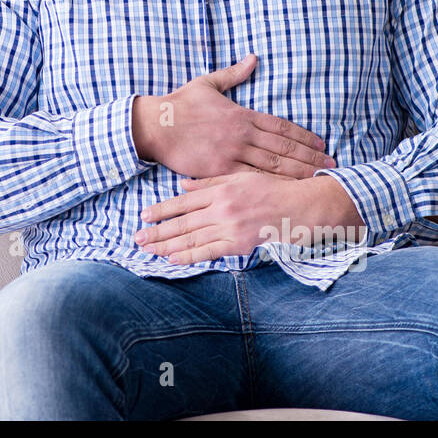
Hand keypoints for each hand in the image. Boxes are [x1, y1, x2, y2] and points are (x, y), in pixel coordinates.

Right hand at [132, 54, 335, 179]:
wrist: (156, 125)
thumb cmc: (179, 104)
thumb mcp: (208, 82)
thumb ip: (234, 74)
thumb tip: (253, 58)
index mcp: (242, 114)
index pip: (281, 127)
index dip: (304, 136)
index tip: (321, 143)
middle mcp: (242, 134)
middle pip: (284, 148)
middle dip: (310, 157)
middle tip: (331, 165)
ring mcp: (232, 153)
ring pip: (273, 166)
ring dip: (298, 173)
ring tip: (317, 179)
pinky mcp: (219, 170)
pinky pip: (250, 179)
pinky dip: (271, 185)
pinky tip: (286, 191)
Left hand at [133, 172, 359, 265]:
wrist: (300, 206)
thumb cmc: (272, 189)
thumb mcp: (240, 177)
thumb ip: (211, 182)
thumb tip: (183, 185)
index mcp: (221, 189)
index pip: (183, 201)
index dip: (162, 209)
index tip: (145, 215)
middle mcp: (221, 208)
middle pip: (183, 222)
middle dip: (157, 231)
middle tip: (137, 238)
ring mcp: (230, 227)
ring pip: (192, 239)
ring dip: (167, 246)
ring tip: (149, 250)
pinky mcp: (239, 244)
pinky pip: (209, 252)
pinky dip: (189, 257)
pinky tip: (173, 260)